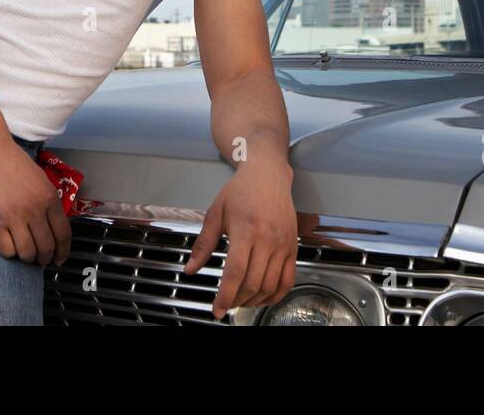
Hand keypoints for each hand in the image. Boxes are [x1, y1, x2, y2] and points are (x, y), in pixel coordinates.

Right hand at [0, 135, 70, 265]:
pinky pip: (7, 250)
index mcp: (49, 198)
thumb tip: (52, 226)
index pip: (63, 234)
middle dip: (45, 259)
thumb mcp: (40, 180)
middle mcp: (35, 209)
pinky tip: (9, 246)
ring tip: (25, 255)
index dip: (63, 251)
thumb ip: (48, 202)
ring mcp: (14, 217)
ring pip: (27, 253)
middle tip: (41, 260)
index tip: (59, 259)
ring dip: (28, 258)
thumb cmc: (13, 163)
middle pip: (46, 247)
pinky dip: (10, 253)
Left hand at [183, 162, 296, 319]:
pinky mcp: (292, 247)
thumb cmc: (240, 191)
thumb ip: (203, 244)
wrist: (268, 175)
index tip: (217, 309)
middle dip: (237, 300)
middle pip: (252, 282)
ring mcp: (283, 244)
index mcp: (246, 230)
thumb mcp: (215, 213)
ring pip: (270, 285)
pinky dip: (276, 295)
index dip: (225, 295)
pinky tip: (263, 297)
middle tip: (226, 304)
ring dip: (254, 300)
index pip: (235, 272)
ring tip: (241, 301)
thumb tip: (191, 269)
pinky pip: (288, 280)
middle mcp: (267, 239)